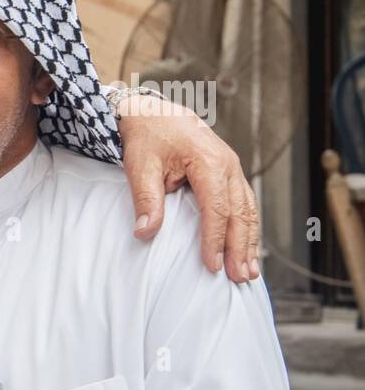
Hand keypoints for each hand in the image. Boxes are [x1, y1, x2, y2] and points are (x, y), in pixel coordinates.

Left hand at [116, 92, 259, 282]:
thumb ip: (145, 199)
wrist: (153, 111)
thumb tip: (144, 233)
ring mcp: (232, 168)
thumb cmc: (147, 137)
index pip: (216, 209)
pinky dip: (247, 227)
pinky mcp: (229, 172)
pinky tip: (247, 248)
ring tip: (250, 271)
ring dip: (250, 241)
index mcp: (208, 162)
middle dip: (241, 247)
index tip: (212, 265)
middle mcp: (227, 165)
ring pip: (247, 209)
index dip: (215, 239)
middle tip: (240, 277)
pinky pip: (243, 203)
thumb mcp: (139, 165)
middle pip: (240, 213)